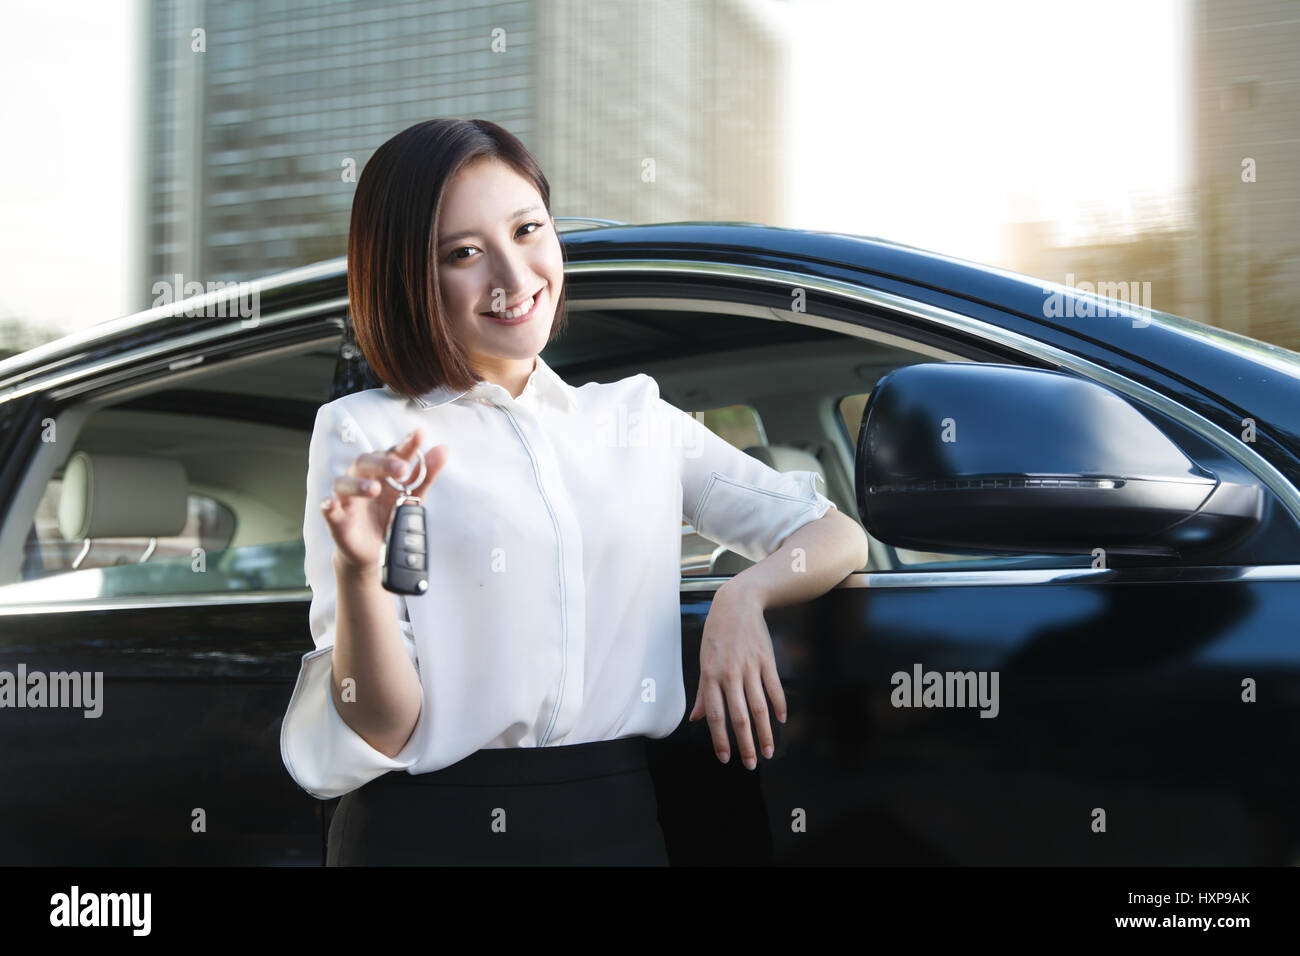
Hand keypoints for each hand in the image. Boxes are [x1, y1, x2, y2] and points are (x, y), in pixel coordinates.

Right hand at [320, 427, 449, 571]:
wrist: (374, 551)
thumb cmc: (389, 515)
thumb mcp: (412, 496)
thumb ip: (425, 474)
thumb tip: (443, 449)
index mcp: (383, 471)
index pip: (393, 452)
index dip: (406, 444)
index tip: (420, 435)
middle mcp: (362, 478)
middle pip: (366, 462)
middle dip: (383, 463)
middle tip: (401, 468)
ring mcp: (348, 498)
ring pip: (345, 483)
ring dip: (358, 484)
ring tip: (374, 488)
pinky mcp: (337, 518)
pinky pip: (328, 509)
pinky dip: (328, 505)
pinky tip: (331, 503)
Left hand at [687, 583, 786, 768]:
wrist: (736, 604)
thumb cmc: (716, 635)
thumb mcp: (704, 661)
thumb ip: (703, 692)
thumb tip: (696, 719)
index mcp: (710, 676)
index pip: (715, 715)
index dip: (720, 739)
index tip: (726, 758)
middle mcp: (729, 674)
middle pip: (739, 716)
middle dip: (745, 744)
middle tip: (751, 764)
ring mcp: (749, 667)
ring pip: (759, 707)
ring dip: (765, 732)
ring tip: (768, 751)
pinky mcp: (766, 660)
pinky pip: (774, 687)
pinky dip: (779, 705)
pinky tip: (782, 720)